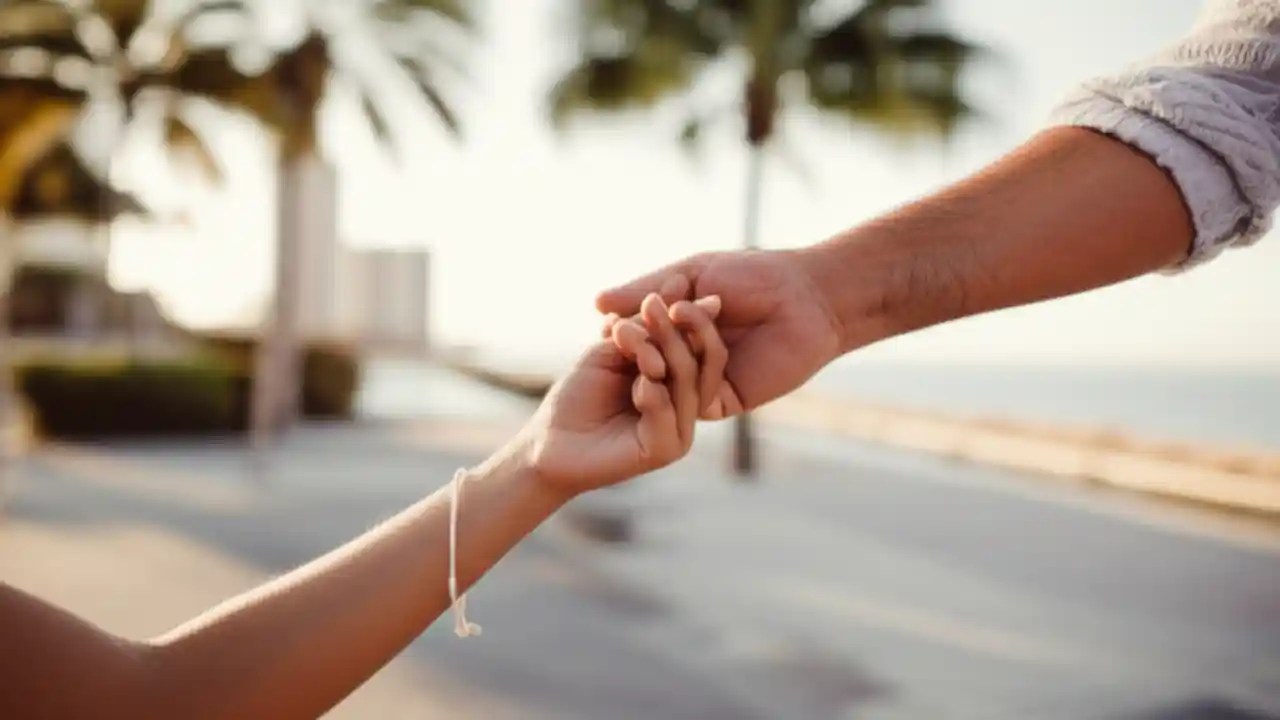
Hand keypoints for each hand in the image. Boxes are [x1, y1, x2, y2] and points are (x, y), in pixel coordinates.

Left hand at [518, 294, 726, 495]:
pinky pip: (669, 420)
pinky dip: (655, 398)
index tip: (678, 283)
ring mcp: (677, 431)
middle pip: (700, 365)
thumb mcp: (611, 349)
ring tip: (630, 338)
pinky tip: (641, 386)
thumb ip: (643, 326)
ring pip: (688, 388)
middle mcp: (685, 407)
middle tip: (651, 305)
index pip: (700, 347)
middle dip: (676, 331)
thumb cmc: (577, 396)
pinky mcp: (662, 452)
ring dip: (662, 355)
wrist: (547, 442)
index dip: (692, 316)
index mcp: (678, 383)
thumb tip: (678, 284)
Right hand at [597, 250, 842, 415]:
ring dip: (664, 345)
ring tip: (667, 313)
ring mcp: (705, 383)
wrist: (807, 296)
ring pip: (668, 379)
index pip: (637, 340)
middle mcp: (689, 361)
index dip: (621, 331)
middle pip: (648, 363)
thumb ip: (645, 290)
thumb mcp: (690, 274)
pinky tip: (687, 330)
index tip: (606, 320)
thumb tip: (596, 301)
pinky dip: (687, 364)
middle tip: (627, 323)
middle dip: (639, 340)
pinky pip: (693, 395)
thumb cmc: (753, 275)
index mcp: (679, 332)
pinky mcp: (724, 402)